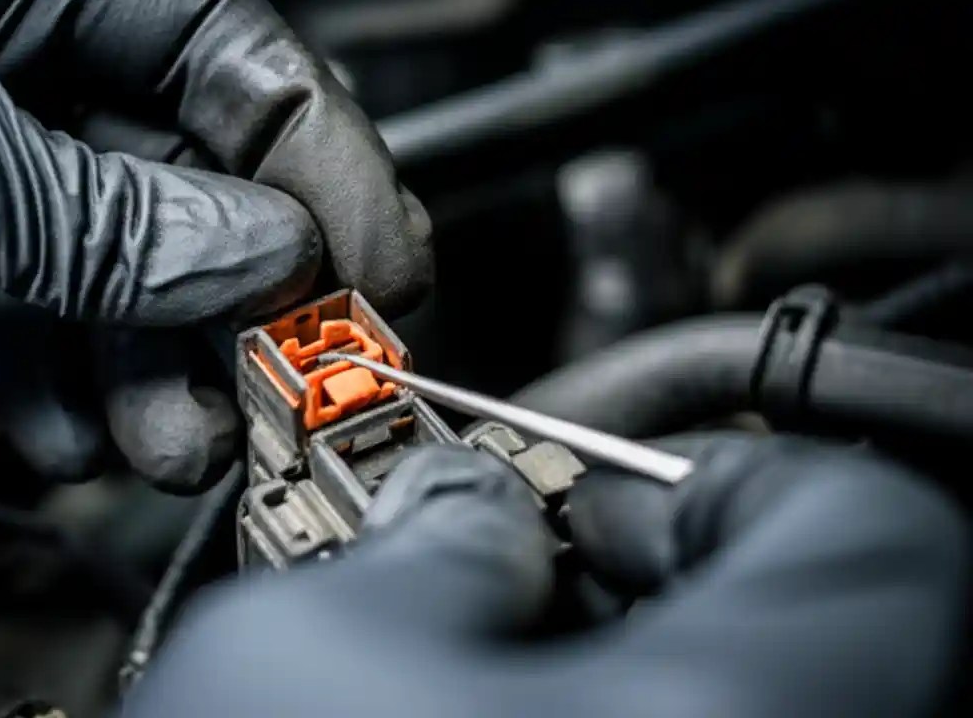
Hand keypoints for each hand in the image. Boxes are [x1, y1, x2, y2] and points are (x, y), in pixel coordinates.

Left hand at [0, 0, 431, 485]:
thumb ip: (93, 208)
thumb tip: (259, 250)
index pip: (234, 51)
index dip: (319, 164)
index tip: (376, 273)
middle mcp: (4, 56)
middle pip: (189, 171)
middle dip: (240, 290)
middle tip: (277, 387)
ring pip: (119, 262)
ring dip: (156, 360)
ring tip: (168, 441)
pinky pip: (32, 315)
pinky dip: (59, 379)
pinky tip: (68, 429)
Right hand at [123, 438, 967, 717]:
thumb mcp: (298, 654)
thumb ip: (422, 538)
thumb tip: (465, 505)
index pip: (866, 530)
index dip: (722, 479)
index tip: (601, 498)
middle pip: (812, 637)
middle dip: (647, 582)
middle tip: (514, 580)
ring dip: (617, 678)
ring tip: (471, 685)